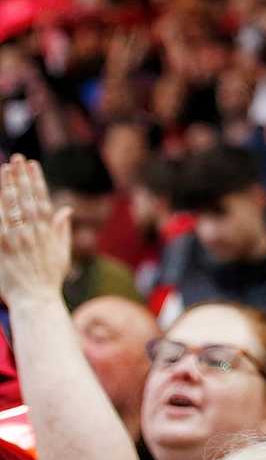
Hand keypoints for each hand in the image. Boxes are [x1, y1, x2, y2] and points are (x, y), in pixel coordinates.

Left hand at [0, 154, 72, 305]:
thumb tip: (65, 210)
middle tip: (15, 159)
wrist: (36, 300)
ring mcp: (16, 241)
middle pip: (25, 199)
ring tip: (3, 170)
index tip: (32, 164)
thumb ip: (61, 229)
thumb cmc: (49, 278)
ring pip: (10, 208)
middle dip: (20, 177)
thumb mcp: (62, 252)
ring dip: (6, 187)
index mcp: (47, 231)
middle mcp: (32, 232)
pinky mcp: (3, 250)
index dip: (36, 180)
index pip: (41, 198)